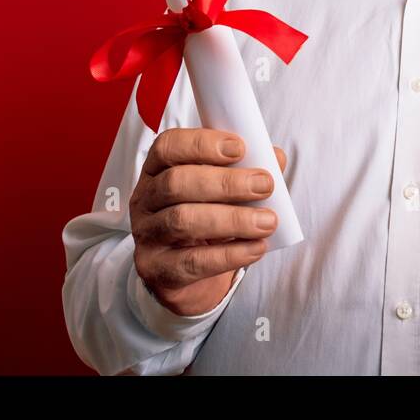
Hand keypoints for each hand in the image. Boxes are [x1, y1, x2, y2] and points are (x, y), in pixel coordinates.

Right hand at [130, 128, 286, 316]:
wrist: (185, 275)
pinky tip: (256, 248)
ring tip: (268, 221)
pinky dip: (229, 254)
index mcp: (157, 170)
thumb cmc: (206, 220)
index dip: (201, 144)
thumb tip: (275, 157)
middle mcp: (145, 199)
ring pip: (183, 220)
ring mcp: (147, 235)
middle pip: (176, 182)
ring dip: (232, 219)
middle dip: (226, 182)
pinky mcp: (157, 269)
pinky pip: (192, 261)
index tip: (239, 148)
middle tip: (265, 186)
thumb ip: (245, 170)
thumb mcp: (220, 192)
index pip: (168, 146)